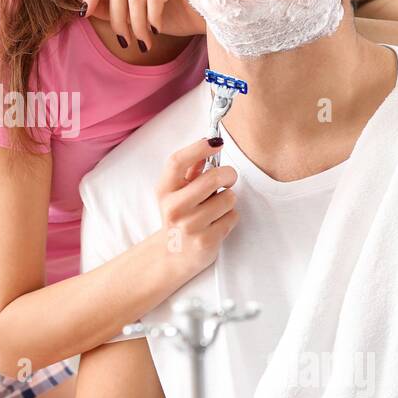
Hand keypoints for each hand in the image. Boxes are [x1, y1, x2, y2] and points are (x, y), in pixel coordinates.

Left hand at [81, 0, 205, 48]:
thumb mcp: (139, 15)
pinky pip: (152, 0)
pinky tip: (157, 32)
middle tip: (125, 42)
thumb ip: (114, 10)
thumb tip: (85, 10)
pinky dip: (151, 22)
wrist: (211, 20)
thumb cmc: (177, 15)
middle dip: (117, 21)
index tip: (84, 14)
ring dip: (135, 27)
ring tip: (144, 43)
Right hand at [154, 137, 239, 279]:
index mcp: (164, 191)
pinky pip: (232, 217)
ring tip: (216, 208)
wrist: (173, 255)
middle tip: (228, 178)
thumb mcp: (177, 191)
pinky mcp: (206, 241)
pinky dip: (230, 217)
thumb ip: (191, 169)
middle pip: (212, 178)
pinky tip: (218, 222)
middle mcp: (173, 208)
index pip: (177, 161)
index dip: (199, 148)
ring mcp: (189, 226)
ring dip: (228, 200)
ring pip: (228, 198)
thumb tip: (210, 143)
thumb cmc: (180, 216)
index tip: (217, 142)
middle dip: (228, 175)